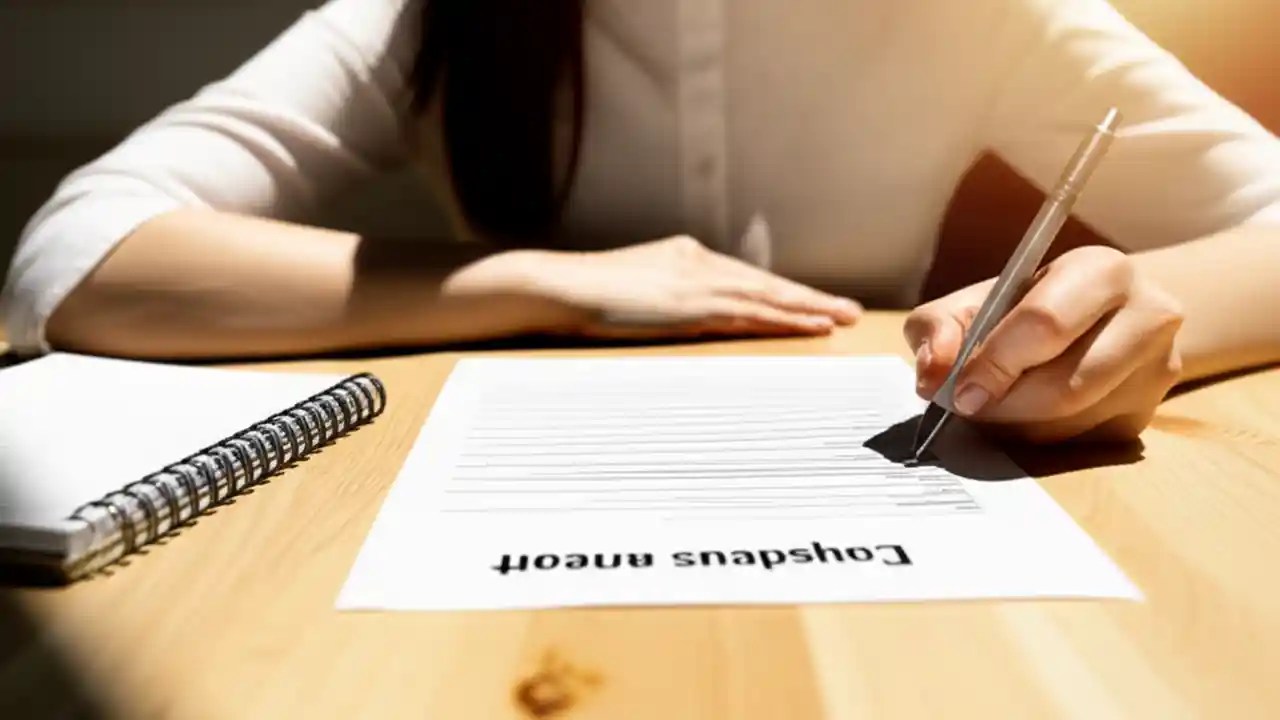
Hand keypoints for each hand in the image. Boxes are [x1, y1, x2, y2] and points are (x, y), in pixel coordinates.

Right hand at [500, 235, 861, 338]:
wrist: (558, 287)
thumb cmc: (579, 296)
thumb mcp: (625, 293)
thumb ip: (656, 299)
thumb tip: (672, 316)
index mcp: (681, 256)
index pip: (741, 277)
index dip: (778, 292)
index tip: (807, 302)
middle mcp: (697, 262)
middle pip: (764, 282)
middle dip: (806, 297)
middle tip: (846, 309)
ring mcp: (697, 281)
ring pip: (767, 295)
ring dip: (808, 308)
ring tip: (843, 318)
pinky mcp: (694, 303)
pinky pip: (752, 312)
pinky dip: (786, 318)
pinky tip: (812, 325)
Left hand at [905, 246, 1183, 443]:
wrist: (1100, 315)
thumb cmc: (1026, 306)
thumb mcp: (975, 300)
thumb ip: (939, 327)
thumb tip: (932, 375)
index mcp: (1101, 271)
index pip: (1045, 324)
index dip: (994, 364)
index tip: (960, 392)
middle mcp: (1148, 315)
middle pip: (1064, 387)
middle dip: (1004, 406)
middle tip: (970, 407)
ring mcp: (1158, 369)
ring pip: (1072, 423)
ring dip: (1018, 427)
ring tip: (994, 406)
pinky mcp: (1148, 414)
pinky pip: (1082, 444)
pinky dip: (1040, 439)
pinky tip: (1025, 416)